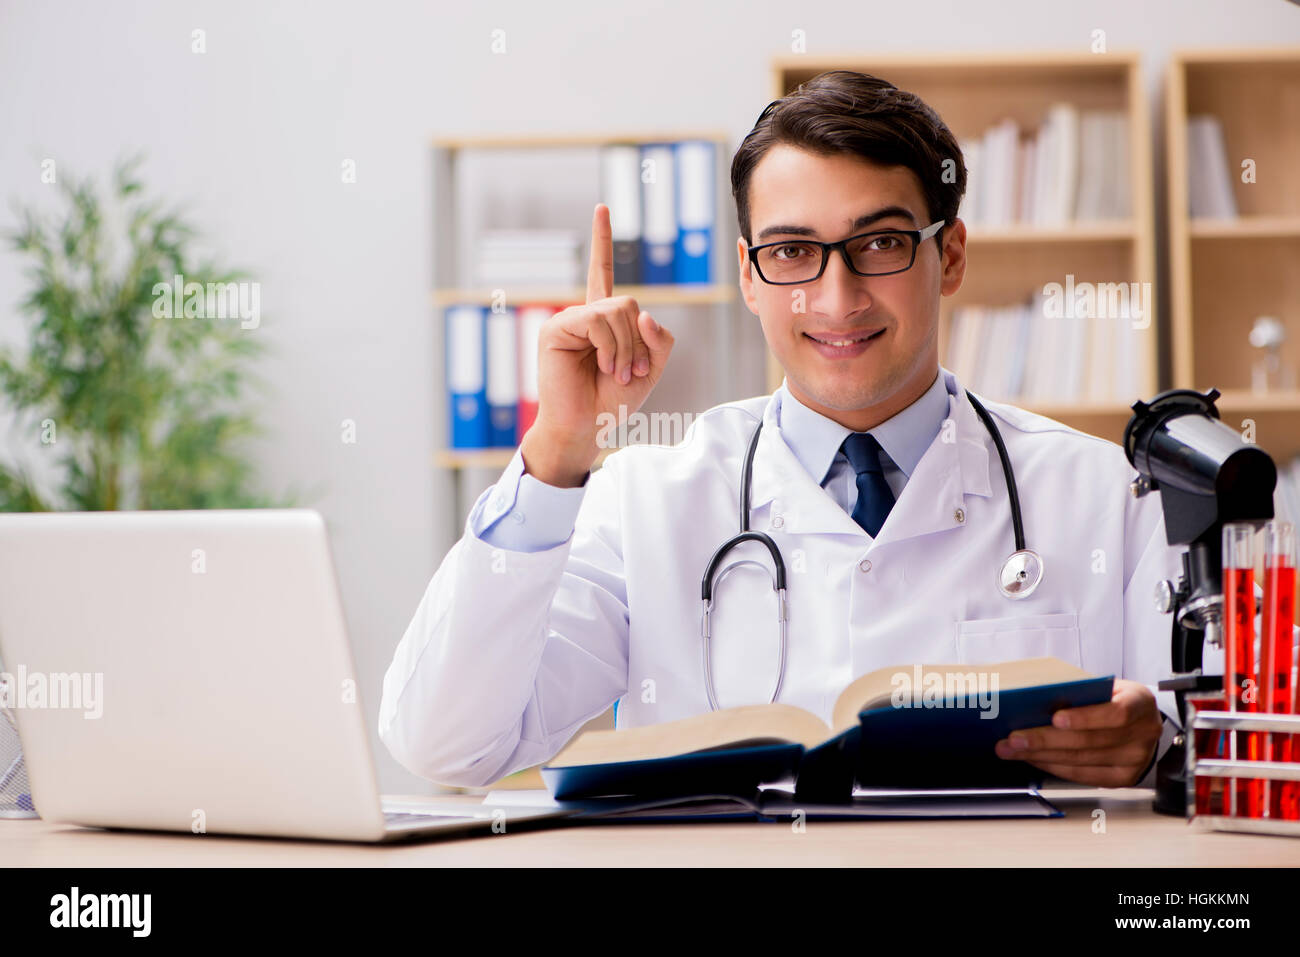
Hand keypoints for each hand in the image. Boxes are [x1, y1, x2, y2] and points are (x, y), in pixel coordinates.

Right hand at [521, 203, 673, 485]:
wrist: (586, 427)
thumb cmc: (612, 401)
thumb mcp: (651, 369)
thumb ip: (659, 340)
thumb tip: (645, 314)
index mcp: (604, 320)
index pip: (604, 273)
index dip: (602, 240)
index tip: (602, 207)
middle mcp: (585, 315)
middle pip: (629, 304)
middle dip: (638, 342)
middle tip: (628, 372)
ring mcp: (569, 320)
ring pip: (618, 311)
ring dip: (625, 349)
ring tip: (614, 374)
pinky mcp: (556, 329)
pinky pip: (597, 321)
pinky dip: (609, 347)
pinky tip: (600, 367)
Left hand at [993, 679, 1163, 786]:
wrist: (1140, 722)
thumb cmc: (1114, 698)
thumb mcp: (1105, 687)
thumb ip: (1080, 691)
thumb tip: (1033, 699)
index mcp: (1140, 702)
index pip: (1116, 713)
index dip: (1085, 718)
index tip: (1055, 718)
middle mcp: (1142, 733)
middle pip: (1090, 741)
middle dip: (1046, 740)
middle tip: (1014, 738)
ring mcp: (1135, 759)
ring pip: (1081, 760)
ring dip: (1041, 755)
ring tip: (1013, 749)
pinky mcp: (1122, 777)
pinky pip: (1083, 775)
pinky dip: (1054, 766)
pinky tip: (1034, 759)